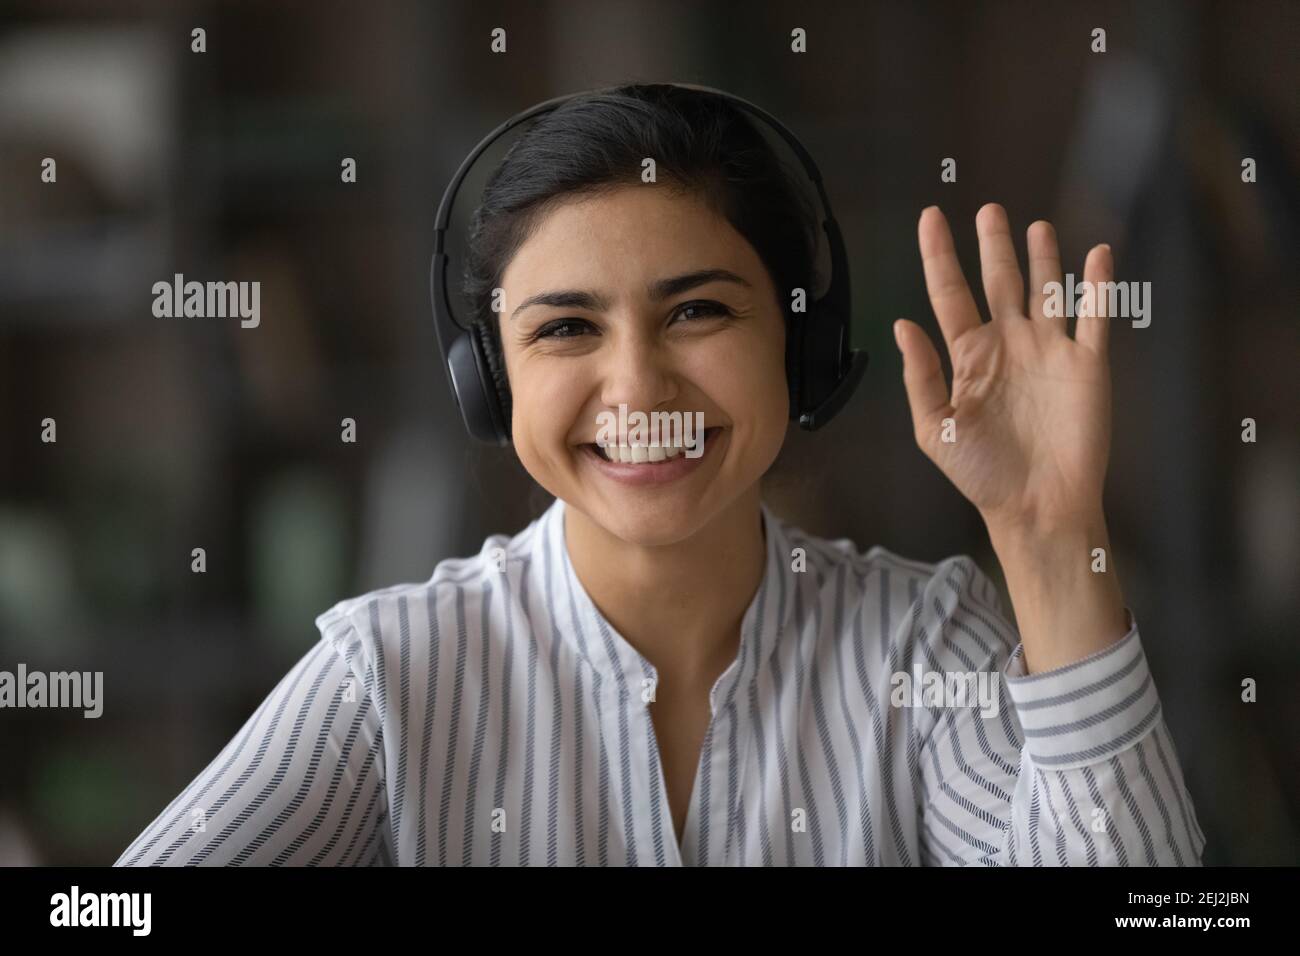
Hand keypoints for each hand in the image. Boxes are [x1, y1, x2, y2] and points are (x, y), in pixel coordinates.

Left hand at [895, 203, 1113, 537]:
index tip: (931, 217)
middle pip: (999, 282)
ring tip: (1034, 226)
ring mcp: (1049, 351)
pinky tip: (1096, 253)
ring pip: (1046, 290)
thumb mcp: (935, 427)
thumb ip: (920, 375)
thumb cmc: (981, 473)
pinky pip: (1095, 315)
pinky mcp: (1087, 364)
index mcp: (968, 357)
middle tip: (989, 209)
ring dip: (1042, 258)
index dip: (939, 255)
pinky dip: (1097, 284)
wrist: (1036, 505)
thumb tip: (902, 325)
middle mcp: (1008, 345)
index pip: (950, 294)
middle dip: (993, 246)